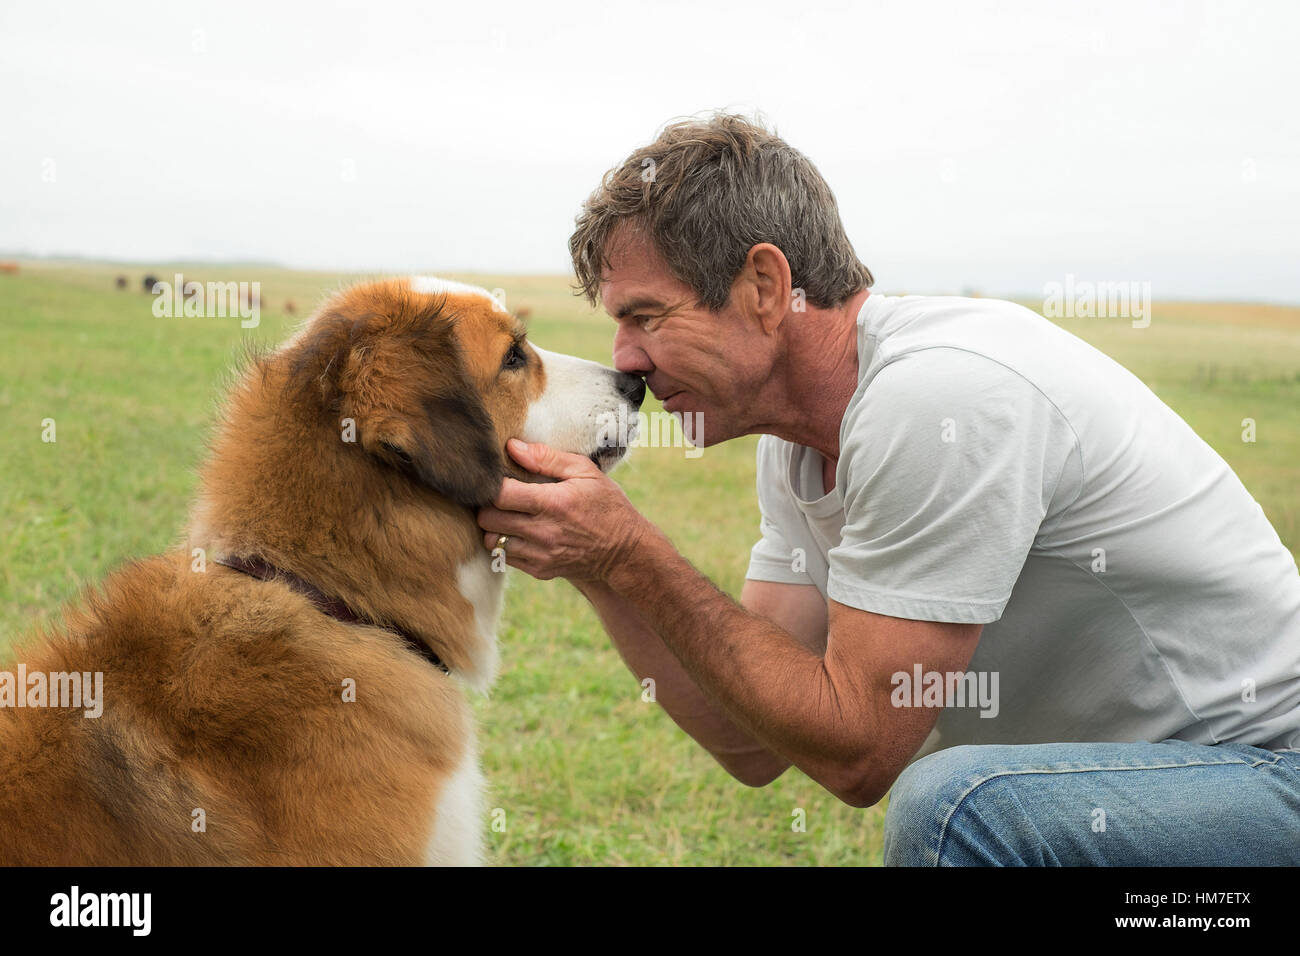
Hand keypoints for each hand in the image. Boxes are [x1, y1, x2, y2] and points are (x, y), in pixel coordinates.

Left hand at [477, 439, 649, 582]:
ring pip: (492, 541)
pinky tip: (521, 532)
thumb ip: (547, 458)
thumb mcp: (586, 472)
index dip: (491, 484)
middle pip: (488, 519)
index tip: (498, 478)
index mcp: (553, 503)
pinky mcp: (540, 570)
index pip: (499, 494)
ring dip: (495, 527)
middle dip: (488, 505)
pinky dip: (507, 544)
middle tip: (500, 497)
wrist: (624, 552)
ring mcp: (541, 554)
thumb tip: (512, 447)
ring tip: (509, 515)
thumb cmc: (607, 505)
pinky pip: (506, 557)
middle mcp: (543, 532)